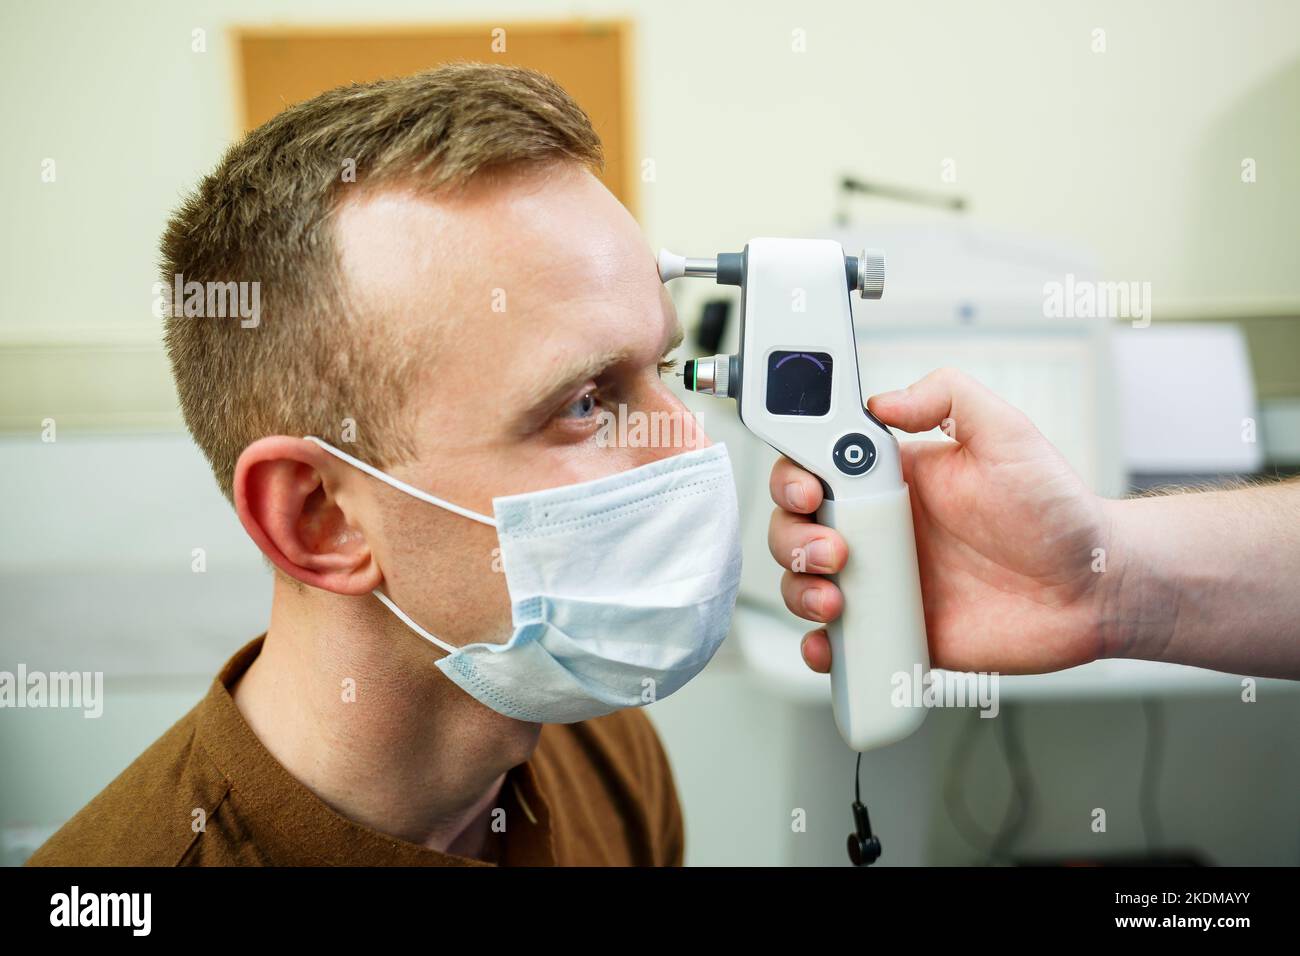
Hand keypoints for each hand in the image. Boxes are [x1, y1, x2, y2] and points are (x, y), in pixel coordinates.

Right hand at [768, 367, 1112, 674]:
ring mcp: (881, 581)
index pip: (814, 466)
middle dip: (793, 538)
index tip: (808, 490)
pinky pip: (838, 641)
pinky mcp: (895, 630)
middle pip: (794, 527)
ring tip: (837, 598)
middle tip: (834, 550)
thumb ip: (948, 396)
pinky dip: (820, 646)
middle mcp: (877, 528)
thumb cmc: (1056, 512)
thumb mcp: (1007, 433)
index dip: (792, 477)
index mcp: (890, 480)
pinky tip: (831, 642)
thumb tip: (882, 400)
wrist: (1091, 589)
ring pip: (803, 582)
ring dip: (799, 589)